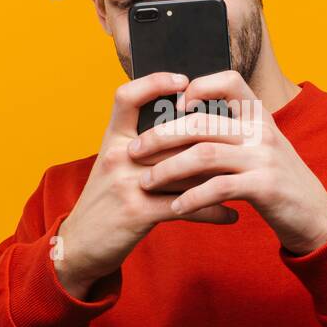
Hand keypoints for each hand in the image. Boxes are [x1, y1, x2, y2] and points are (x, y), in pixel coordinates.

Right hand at [54, 71, 239, 298]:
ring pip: (187, 171)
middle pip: (174, 136)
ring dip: (222, 178)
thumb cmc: (105, 202)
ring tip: (246, 180)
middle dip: (211, 140)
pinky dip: (214, 211)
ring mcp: (127, 183)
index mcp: (113, 139)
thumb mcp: (114, 166)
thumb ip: (142, 147)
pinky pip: (187, 206)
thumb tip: (187, 130)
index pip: (128, 96)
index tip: (184, 80)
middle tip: (242, 141)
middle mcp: (118, 155)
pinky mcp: (137, 212)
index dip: (154, 82)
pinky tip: (232, 215)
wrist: (80, 245)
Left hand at [127, 70, 326, 254]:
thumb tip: (180, 126)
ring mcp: (265, 158)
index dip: (200, 86)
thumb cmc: (278, 182)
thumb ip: (230, 132)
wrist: (316, 216)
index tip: (176, 104)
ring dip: (168, 169)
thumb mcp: (260, 148)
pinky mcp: (265, 187)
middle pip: (202, 122)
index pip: (229, 80)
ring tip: (146, 182)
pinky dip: (192, 197)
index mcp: (259, 116)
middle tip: (135, 151)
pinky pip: (218, 187)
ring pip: (204, 154)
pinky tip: (175, 207)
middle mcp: (262, 131)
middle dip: (161, 136)